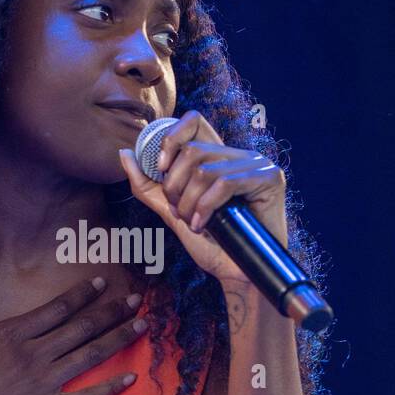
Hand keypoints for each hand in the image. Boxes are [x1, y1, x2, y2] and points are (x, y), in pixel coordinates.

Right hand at [0, 257, 147, 394]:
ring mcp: (46, 382)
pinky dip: (109, 387)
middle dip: (112, 311)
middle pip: (83, 327)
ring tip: (141, 326)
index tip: (104, 282)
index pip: (59, 308)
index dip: (84, 293)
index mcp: (15, 333)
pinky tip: (130, 377)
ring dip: (118, 339)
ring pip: (90, 355)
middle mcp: (37, 353)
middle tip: (136, 299)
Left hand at [117, 109, 287, 285]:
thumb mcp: (172, 210)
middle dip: (175, 186)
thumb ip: (148, 184)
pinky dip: (206, 207)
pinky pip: (226, 183)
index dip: (171, 139)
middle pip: (193, 151)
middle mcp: (239, 155)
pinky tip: (203, 225)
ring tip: (193, 223)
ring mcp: (257, 164)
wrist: (235, 274)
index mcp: (218, 156)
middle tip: (179, 212)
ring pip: (205, 170)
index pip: (193, 121)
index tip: (160, 169)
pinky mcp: (270, 179)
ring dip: (189, 202)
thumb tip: (124, 153)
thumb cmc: (210, 243)